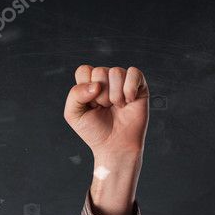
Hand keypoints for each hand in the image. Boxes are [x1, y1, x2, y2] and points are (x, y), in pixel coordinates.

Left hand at [64, 65, 148, 214]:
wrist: (115, 145)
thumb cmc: (94, 130)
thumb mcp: (74, 114)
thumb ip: (75, 95)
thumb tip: (96, 85)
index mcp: (89, 84)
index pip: (84, 70)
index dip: (84, 87)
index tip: (89, 104)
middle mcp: (106, 80)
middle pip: (99, 71)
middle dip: (100, 94)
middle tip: (104, 108)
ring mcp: (123, 82)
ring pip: (116, 72)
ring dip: (114, 94)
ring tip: (116, 106)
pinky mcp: (139, 86)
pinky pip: (134, 73)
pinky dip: (129, 89)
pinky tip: (128, 101)